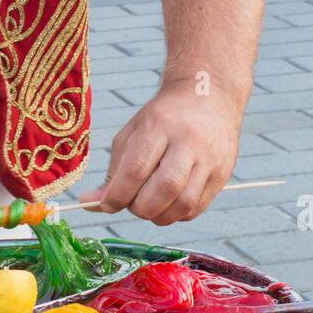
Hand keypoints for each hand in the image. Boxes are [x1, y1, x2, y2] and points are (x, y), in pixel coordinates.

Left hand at [83, 84, 242, 225]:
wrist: (209, 97)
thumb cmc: (163, 119)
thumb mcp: (132, 135)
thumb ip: (112, 172)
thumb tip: (88, 203)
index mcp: (160, 125)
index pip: (136, 170)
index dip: (117, 196)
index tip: (107, 204)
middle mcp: (189, 141)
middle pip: (163, 189)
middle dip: (139, 208)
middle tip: (132, 203)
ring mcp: (211, 158)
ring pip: (183, 204)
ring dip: (158, 216)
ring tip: (150, 205)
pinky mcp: (223, 174)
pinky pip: (196, 209)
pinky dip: (175, 215)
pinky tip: (167, 203)